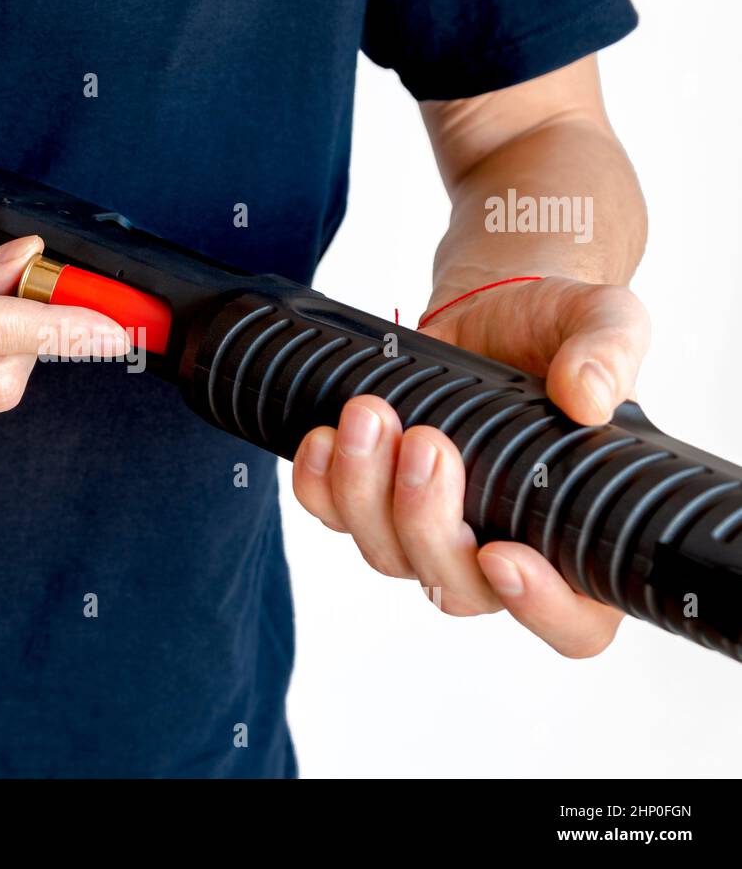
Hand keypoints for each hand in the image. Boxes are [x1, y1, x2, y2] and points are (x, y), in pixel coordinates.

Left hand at [291, 276, 650, 656]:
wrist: (492, 308)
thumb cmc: (556, 331)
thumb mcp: (605, 323)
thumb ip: (609, 356)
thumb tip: (586, 399)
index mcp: (582, 531)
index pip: (575, 619)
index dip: (541, 607)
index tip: (502, 555)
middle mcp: (505, 547)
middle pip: (457, 588)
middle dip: (428, 521)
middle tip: (426, 442)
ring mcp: (431, 531)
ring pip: (386, 555)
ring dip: (366, 492)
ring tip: (370, 415)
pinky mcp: (375, 500)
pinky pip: (333, 516)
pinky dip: (318, 483)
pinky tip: (323, 435)